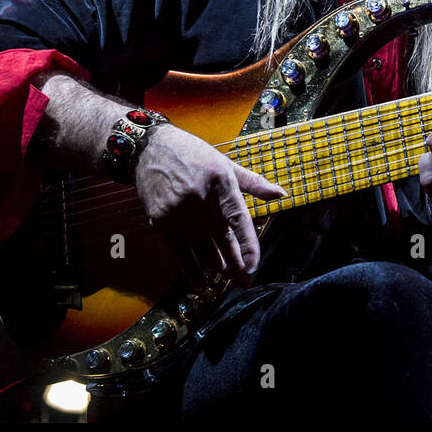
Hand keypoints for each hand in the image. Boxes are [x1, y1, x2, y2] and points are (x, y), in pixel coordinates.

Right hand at [133, 124, 286, 284]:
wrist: (150, 149)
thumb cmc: (193, 155)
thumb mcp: (225, 163)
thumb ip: (253, 182)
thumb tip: (281, 195)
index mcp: (221, 183)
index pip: (238, 218)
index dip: (247, 243)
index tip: (254, 263)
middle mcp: (200, 199)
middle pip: (221, 239)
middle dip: (234, 264)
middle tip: (245, 281)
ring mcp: (178, 211)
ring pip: (201, 249)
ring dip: (215, 267)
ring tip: (226, 278)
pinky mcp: (161, 220)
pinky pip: (178, 251)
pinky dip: (190, 269)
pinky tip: (200, 282)